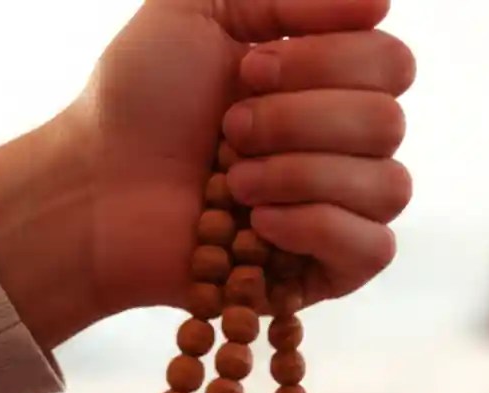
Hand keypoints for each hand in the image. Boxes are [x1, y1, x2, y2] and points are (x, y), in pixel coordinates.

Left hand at [0, 0, 414, 347]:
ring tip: (235, 184)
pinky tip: (261, 225)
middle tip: (230, 129)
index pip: (392, 63)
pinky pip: (374, 248)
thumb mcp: (199, 9)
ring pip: (388, 185)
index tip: (248, 70)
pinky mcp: (333, 270)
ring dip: (299, 175)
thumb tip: (381, 3)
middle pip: (389, 123)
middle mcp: (350, 143)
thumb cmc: (140, 100)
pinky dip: (316, 228)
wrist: (96, 189)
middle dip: (297, 121)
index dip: (324, 63)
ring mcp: (346, 209)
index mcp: (332, 81)